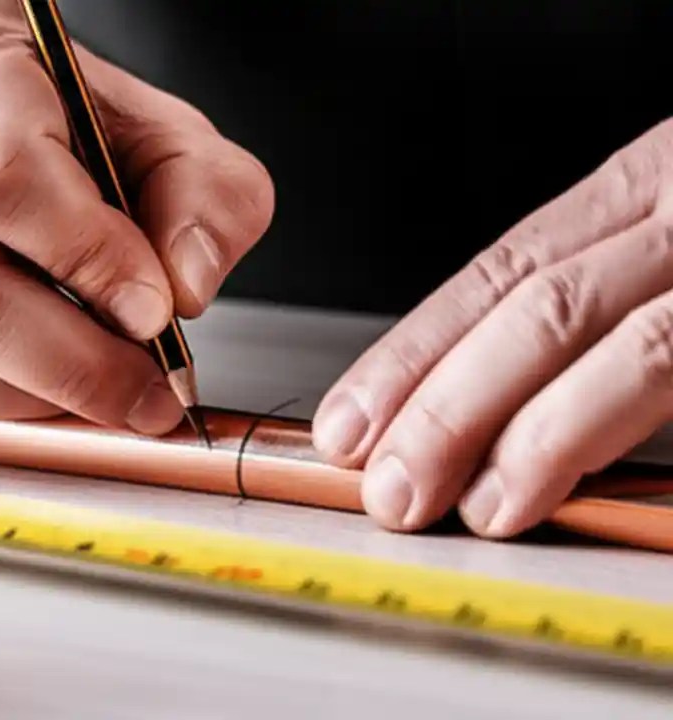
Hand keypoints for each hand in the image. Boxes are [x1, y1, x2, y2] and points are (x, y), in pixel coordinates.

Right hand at [0, 21, 272, 433]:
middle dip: (74, 369)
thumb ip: (207, 198)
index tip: (156, 313)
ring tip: (88, 386)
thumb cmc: (58, 127)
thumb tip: (187, 288)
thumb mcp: (162, 134)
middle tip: (148, 394)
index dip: (88, 261)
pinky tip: (22, 385)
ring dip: (26, 402)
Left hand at [313, 118, 672, 538]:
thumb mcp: (662, 254)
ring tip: (456, 505)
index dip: (411, 355)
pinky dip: (595, 432)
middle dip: (445, 405)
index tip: (346, 423)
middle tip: (386, 487)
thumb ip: (580, 316)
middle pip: (535, 306)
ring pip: (610, 342)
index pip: (497, 274)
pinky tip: (545, 486)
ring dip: (518, 434)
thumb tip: (476, 416)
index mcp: (639, 193)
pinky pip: (672, 369)